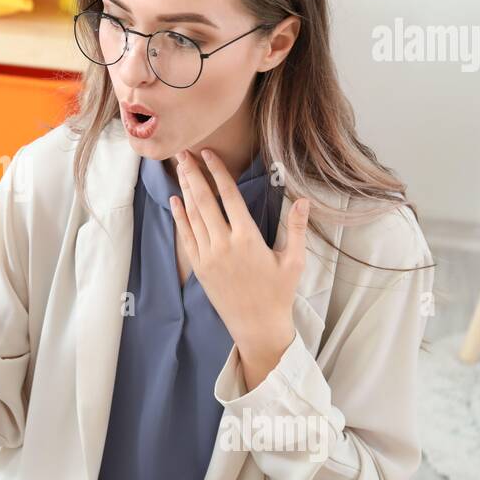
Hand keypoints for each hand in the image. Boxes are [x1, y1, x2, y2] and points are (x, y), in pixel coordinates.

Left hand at [170, 148, 309, 387]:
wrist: (257, 327)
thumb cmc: (279, 294)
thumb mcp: (294, 261)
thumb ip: (297, 228)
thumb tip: (304, 201)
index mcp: (247, 238)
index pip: (228, 196)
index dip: (217, 172)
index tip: (208, 154)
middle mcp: (224, 244)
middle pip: (203, 201)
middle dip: (193, 174)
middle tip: (183, 153)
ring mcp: (208, 256)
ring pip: (192, 216)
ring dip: (184, 190)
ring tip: (179, 169)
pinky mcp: (199, 268)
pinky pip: (186, 237)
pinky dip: (179, 217)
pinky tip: (175, 201)